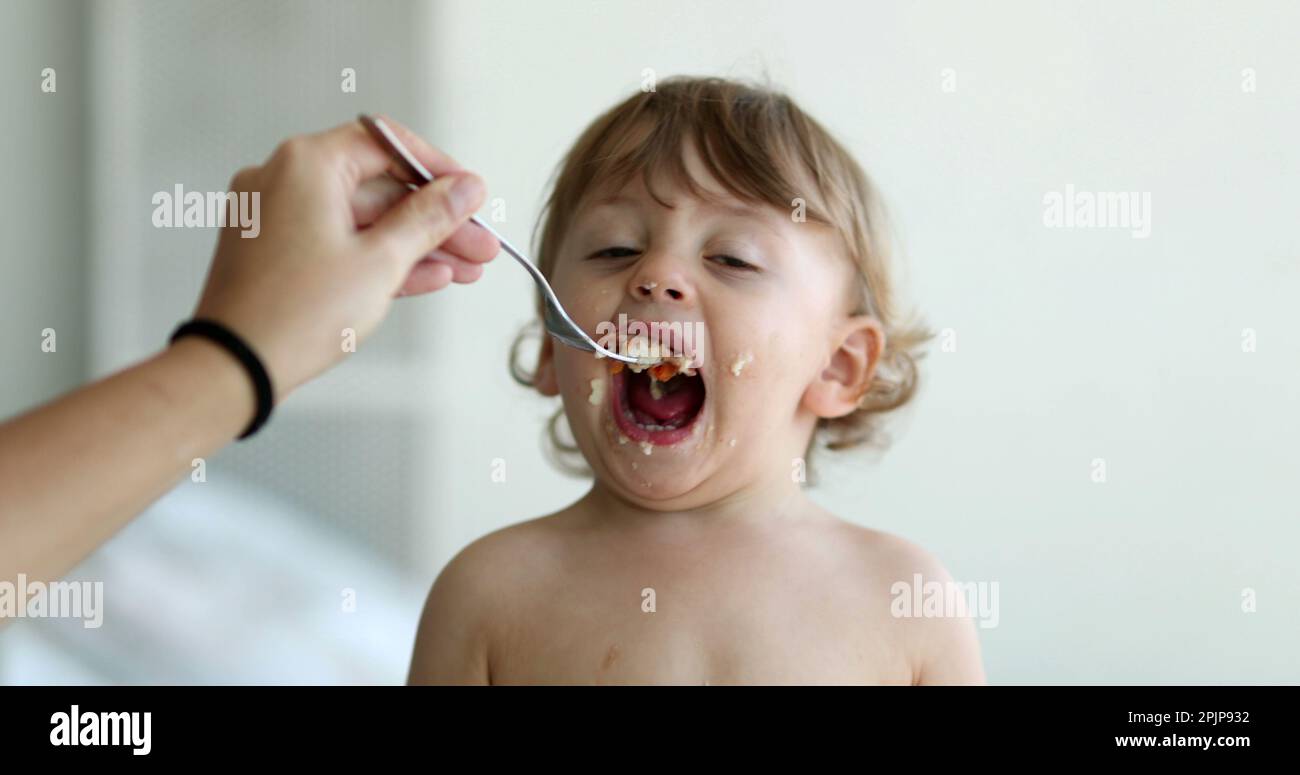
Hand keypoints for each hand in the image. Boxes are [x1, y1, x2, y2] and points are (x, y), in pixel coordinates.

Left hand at [191, 116, 498, 399]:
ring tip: (466, 270)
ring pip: (363, 221)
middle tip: (481, 247)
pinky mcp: (277, 252)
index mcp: (306, 164)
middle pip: (379, 189)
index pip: (388, 144)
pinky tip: (429, 277)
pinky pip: (339, 243)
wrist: (235, 368)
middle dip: (436, 221)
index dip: (439, 170)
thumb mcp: (381, 262)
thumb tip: (466, 189)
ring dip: (416, 245)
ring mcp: (278, 217)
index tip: (472, 197)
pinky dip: (380, 258)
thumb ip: (428, 219)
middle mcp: (286, 180)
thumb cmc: (298, 312)